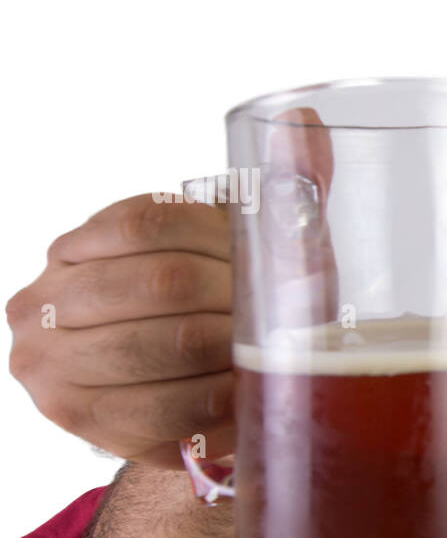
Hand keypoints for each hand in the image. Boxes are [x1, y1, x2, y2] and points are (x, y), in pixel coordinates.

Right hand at [6, 108, 336, 466]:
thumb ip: (281, 185)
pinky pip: (162, 407)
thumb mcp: (253, 247)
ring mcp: (52, 361)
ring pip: (164, 343)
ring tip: (270, 350)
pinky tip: (244, 392)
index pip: (152, 220)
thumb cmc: (228, 312)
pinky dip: (216, 398)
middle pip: (163, 281)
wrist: (191, 400)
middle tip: (290, 314)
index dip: (227, 241)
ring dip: (234, 349)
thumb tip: (307, 119)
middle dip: (240, 300)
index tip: (279, 261)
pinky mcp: (82, 418)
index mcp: (84, 242)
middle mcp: (49, 295)